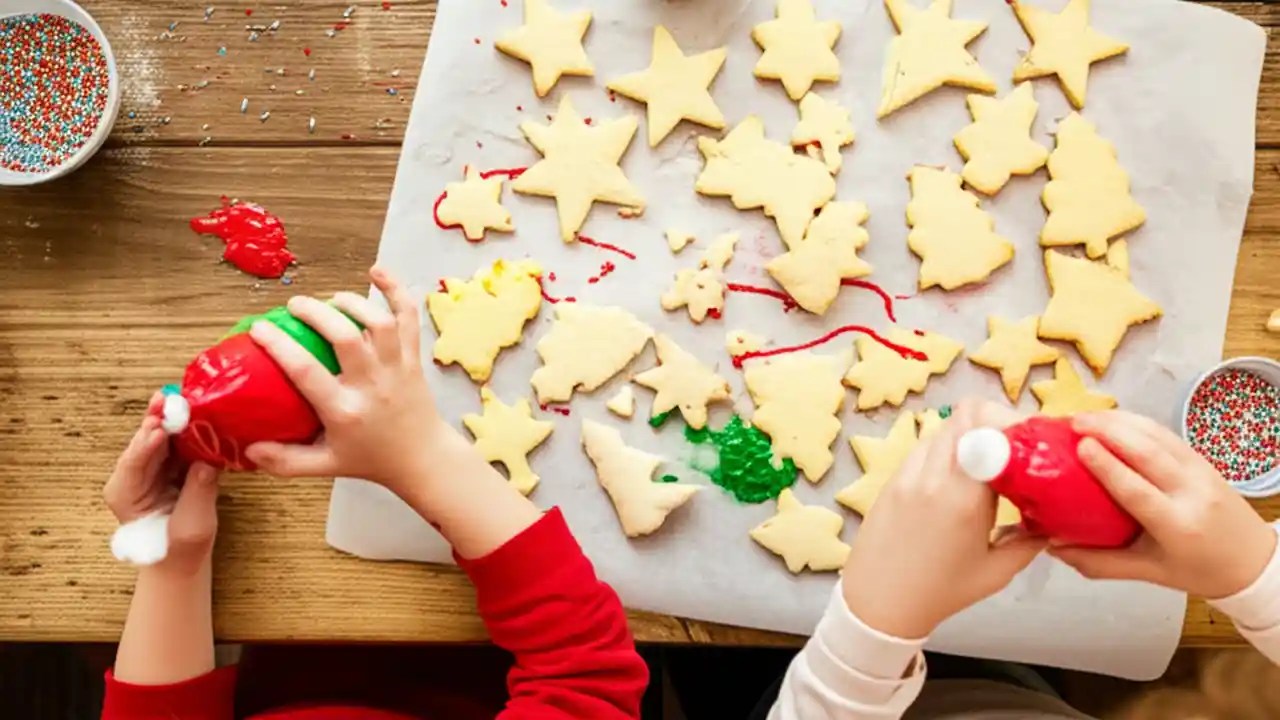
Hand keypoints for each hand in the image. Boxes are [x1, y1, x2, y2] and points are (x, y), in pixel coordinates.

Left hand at [104, 395, 220, 571]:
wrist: (182, 559)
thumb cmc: (181, 549)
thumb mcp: (192, 526)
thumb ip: (198, 493)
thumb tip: (206, 464)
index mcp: (125, 495)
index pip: (132, 463)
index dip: (146, 444)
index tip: (159, 428)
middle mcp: (133, 477)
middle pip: (144, 444)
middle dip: (156, 422)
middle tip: (166, 401)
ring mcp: (151, 470)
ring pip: (160, 439)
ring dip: (170, 420)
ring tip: (177, 399)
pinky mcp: (170, 466)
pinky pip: (177, 444)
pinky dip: (186, 429)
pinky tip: (194, 413)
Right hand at [244, 267, 451, 499]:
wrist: (423, 459)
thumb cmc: (371, 459)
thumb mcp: (325, 466)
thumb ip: (286, 461)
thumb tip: (248, 449)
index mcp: (344, 411)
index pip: (307, 372)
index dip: (280, 346)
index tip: (259, 328)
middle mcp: (371, 385)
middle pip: (345, 337)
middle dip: (316, 313)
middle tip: (294, 306)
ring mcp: (396, 368)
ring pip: (379, 322)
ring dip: (354, 302)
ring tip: (331, 299)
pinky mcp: (412, 358)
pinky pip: (408, 318)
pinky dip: (397, 291)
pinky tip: (378, 272)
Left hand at [842, 400, 1046, 638]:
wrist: (878, 603)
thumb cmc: (940, 593)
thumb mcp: (996, 572)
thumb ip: (1030, 541)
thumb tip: (1052, 518)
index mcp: (963, 497)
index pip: (984, 426)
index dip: (1011, 423)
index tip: (1029, 444)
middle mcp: (933, 476)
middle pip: (965, 415)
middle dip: (995, 423)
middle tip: (1013, 449)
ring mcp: (907, 473)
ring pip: (944, 427)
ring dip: (969, 435)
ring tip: (985, 464)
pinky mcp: (892, 478)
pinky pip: (924, 447)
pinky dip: (946, 450)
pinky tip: (957, 477)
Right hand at [1050, 411, 1276, 599]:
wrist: (1252, 561)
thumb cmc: (1198, 570)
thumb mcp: (1148, 573)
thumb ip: (1099, 562)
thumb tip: (1052, 548)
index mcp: (1177, 526)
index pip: (1138, 490)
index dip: (1108, 465)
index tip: (1079, 445)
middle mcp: (1192, 493)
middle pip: (1147, 452)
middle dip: (1108, 430)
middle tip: (1072, 421)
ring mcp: (1201, 471)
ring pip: (1157, 436)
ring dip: (1120, 420)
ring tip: (1085, 415)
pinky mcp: (1203, 459)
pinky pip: (1166, 434)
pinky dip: (1137, 422)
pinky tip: (1114, 419)